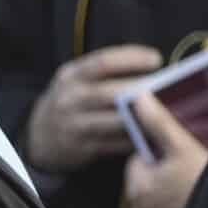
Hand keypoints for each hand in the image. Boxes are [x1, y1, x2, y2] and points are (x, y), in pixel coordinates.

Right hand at [26, 44, 163, 174]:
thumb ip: (106, 74)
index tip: (156, 59)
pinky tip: (149, 132)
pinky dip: (136, 139)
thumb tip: (153, 69)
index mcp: (70, 76)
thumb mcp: (77, 80)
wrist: (39, 136)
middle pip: (112, 93)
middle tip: (167, 88)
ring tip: (164, 111)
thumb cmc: (72, 101)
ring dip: (143, 117)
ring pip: (116, 120)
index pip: (102, 62)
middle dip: (142, 91)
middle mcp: (69, 99)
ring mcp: (74, 125)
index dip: (132, 59)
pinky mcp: (81, 148)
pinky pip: (116, 144)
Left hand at [125, 90, 207, 207]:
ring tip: (198, 189)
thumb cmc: (204, 187)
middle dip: (166, 175)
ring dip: (173, 197)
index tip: (180, 152)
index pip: (139, 162)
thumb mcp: (184, 148)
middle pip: (149, 184)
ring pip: (158, 205)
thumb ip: (159, 124)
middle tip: (193, 170)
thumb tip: (139, 99)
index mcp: (136, 188)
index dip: (161, 154)